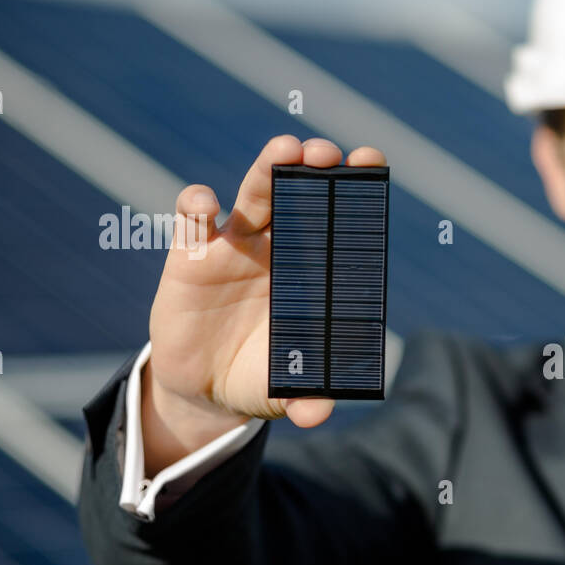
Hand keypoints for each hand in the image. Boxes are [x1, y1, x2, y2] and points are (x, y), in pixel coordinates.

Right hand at [140, 135, 386, 473]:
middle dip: (314, 169)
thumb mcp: (282, 391)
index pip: (340, 221)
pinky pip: (192, 223)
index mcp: (314, 271)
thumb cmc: (260, 376)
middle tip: (327, 152)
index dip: (357, 189)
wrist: (207, 387)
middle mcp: (280, 248)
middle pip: (299, 195)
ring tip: (285, 149)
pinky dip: (195, 206)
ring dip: (268, 170)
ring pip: (254, 196)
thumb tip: (317, 415)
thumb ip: (302, 398)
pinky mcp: (191, 258)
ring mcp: (236, 247)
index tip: (373, 161)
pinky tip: (203, 202)